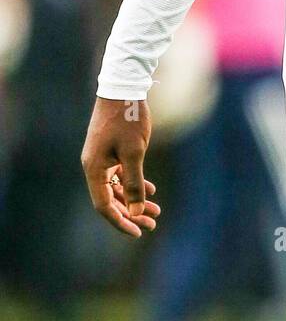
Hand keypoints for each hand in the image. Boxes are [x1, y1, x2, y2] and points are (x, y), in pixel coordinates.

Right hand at [81, 97, 159, 238]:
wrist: (123, 87)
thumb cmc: (128, 119)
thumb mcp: (135, 153)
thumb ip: (134, 184)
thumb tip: (135, 212)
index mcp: (94, 169)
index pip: (104, 205)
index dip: (121, 221)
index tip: (138, 233)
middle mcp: (94, 166)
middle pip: (111, 199)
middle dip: (131, 213)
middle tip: (152, 224)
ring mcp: (102, 158)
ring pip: (117, 187)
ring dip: (135, 199)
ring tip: (156, 211)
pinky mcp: (110, 150)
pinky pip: (120, 174)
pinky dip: (134, 183)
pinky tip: (151, 190)